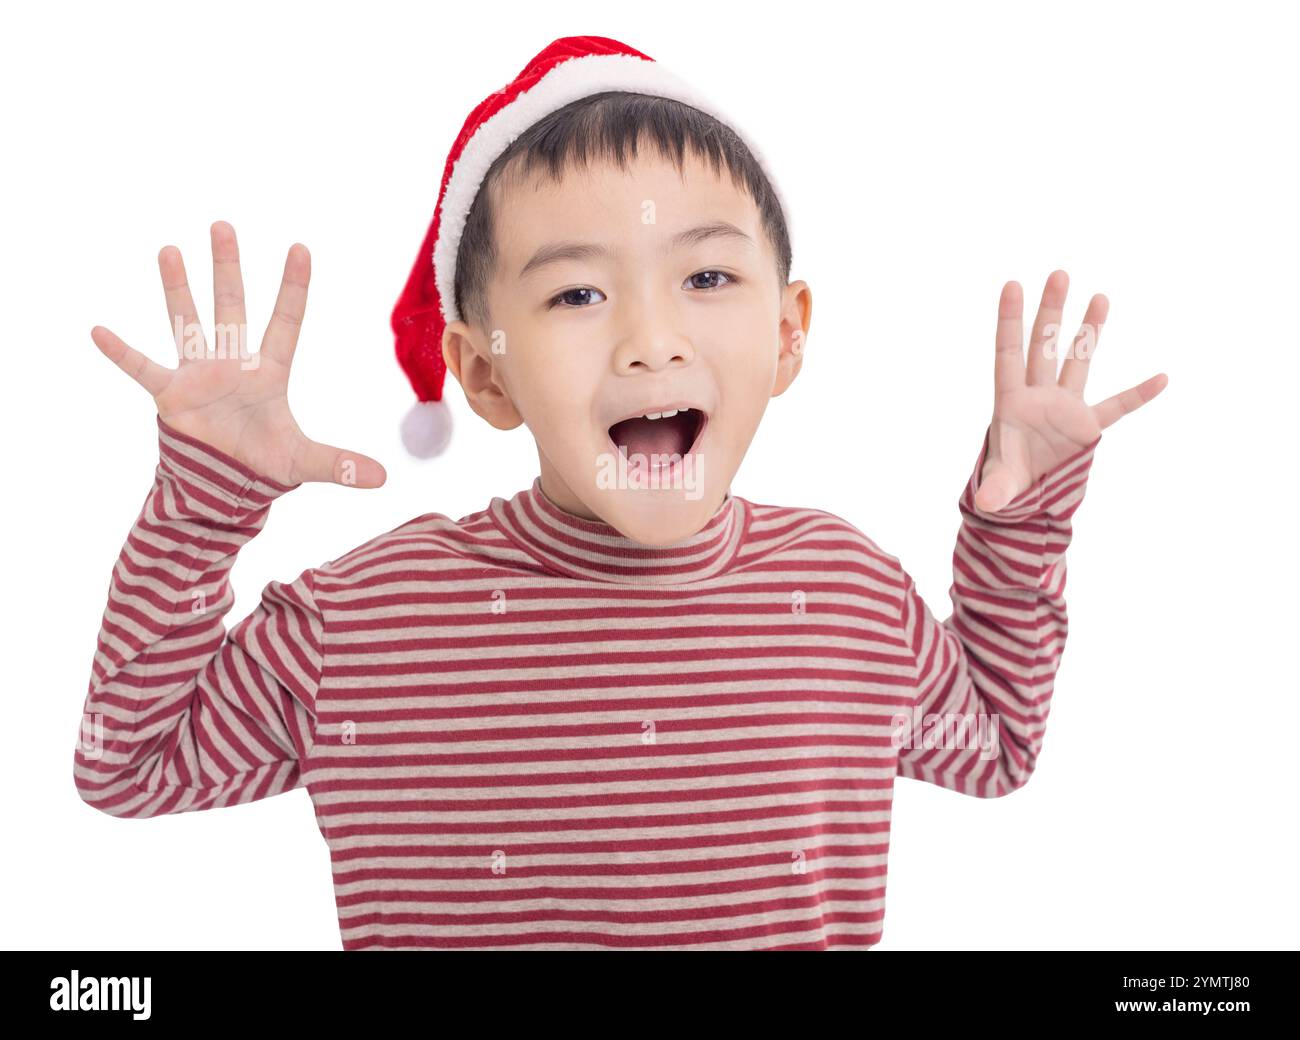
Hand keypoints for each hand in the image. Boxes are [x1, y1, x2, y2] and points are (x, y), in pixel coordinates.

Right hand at [91, 221, 385, 487]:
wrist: (224, 489)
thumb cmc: (264, 466)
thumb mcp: (304, 463)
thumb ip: (340, 463)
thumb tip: (384, 478)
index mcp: (269, 372)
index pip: (285, 321)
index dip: (293, 287)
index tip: (301, 248)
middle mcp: (232, 364)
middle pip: (231, 306)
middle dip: (228, 268)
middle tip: (224, 225)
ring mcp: (198, 375)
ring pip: (187, 322)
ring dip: (178, 289)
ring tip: (171, 250)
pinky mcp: (170, 395)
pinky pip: (143, 368)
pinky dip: (121, 353)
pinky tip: (98, 330)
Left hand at [974, 270, 1165, 511]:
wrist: (1027, 500)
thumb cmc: (1007, 485)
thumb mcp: (1000, 486)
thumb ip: (996, 490)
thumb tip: (989, 505)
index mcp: (1011, 403)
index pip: (1008, 354)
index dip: (1010, 321)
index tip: (1012, 285)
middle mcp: (1039, 397)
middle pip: (1043, 346)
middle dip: (1051, 312)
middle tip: (1059, 274)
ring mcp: (1065, 408)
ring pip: (1078, 361)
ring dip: (1089, 331)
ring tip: (1099, 296)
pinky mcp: (1087, 428)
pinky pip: (1117, 406)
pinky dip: (1138, 395)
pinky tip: (1161, 378)